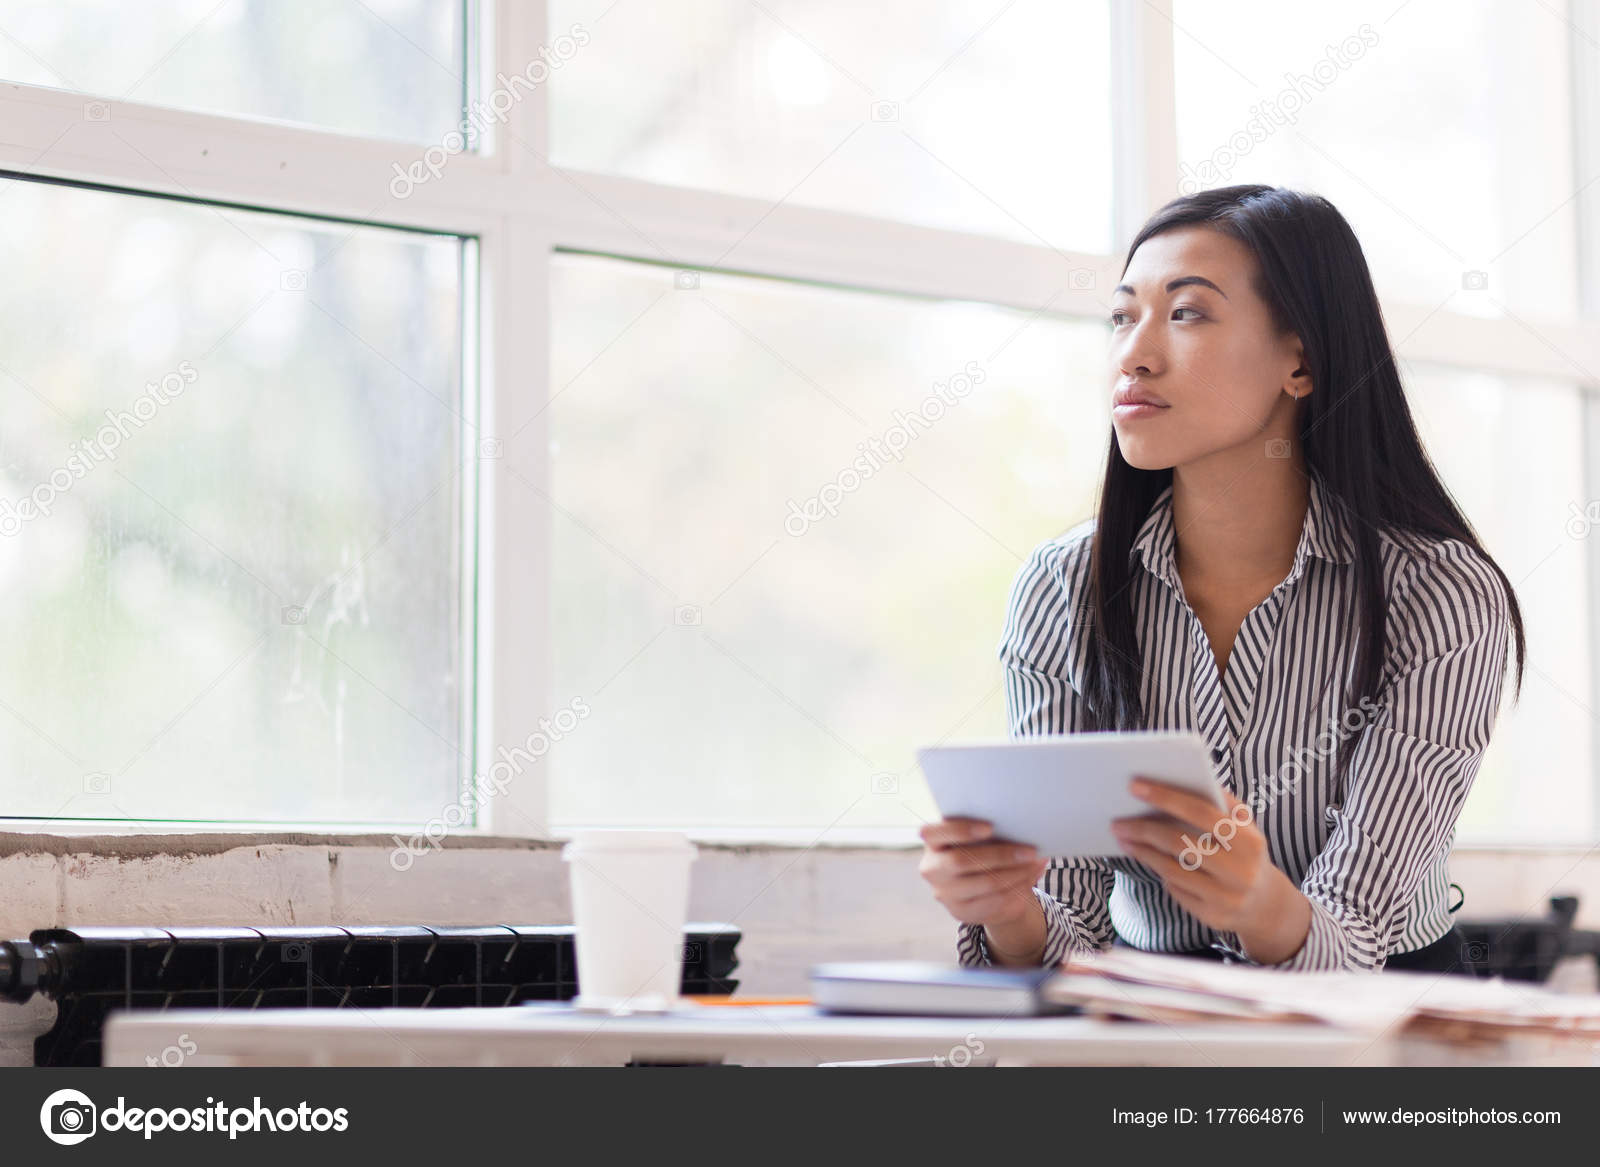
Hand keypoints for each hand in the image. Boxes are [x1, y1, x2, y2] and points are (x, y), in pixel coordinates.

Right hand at [918, 817, 1049, 927]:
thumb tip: (1024, 828)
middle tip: (1030, 850)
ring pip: (984, 883)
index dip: (960, 830)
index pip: (934, 833)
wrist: (980, 885)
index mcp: (932, 842)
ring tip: (1035, 862)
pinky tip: (1030, 877)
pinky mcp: (961, 912)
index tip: (990, 827)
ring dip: (1016, 873)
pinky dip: (1017, 888)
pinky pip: (994, 902)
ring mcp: (944, 894)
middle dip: (1000, 855)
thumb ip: (990, 831)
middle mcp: (932, 869)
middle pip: (962, 861)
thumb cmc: (980, 848)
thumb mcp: (978, 837)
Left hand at [1110, 778, 1310, 964]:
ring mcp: (1225, 897)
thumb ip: (1222, 803)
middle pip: (1179, 843)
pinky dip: (1159, 872)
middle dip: (1143, 829)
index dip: (1166, 797)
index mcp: (1248, 841)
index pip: (1201, 812)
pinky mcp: (1211, 916)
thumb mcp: (1246, 827)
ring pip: (1171, 869)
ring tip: (1124, 838)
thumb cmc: (1246, 854)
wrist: (1266, 905)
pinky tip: (1146, 858)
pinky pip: (1175, 889)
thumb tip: (1183, 780)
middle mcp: (1239, 871)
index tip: (1135, 786)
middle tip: (1118, 821)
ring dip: (1142, 852)